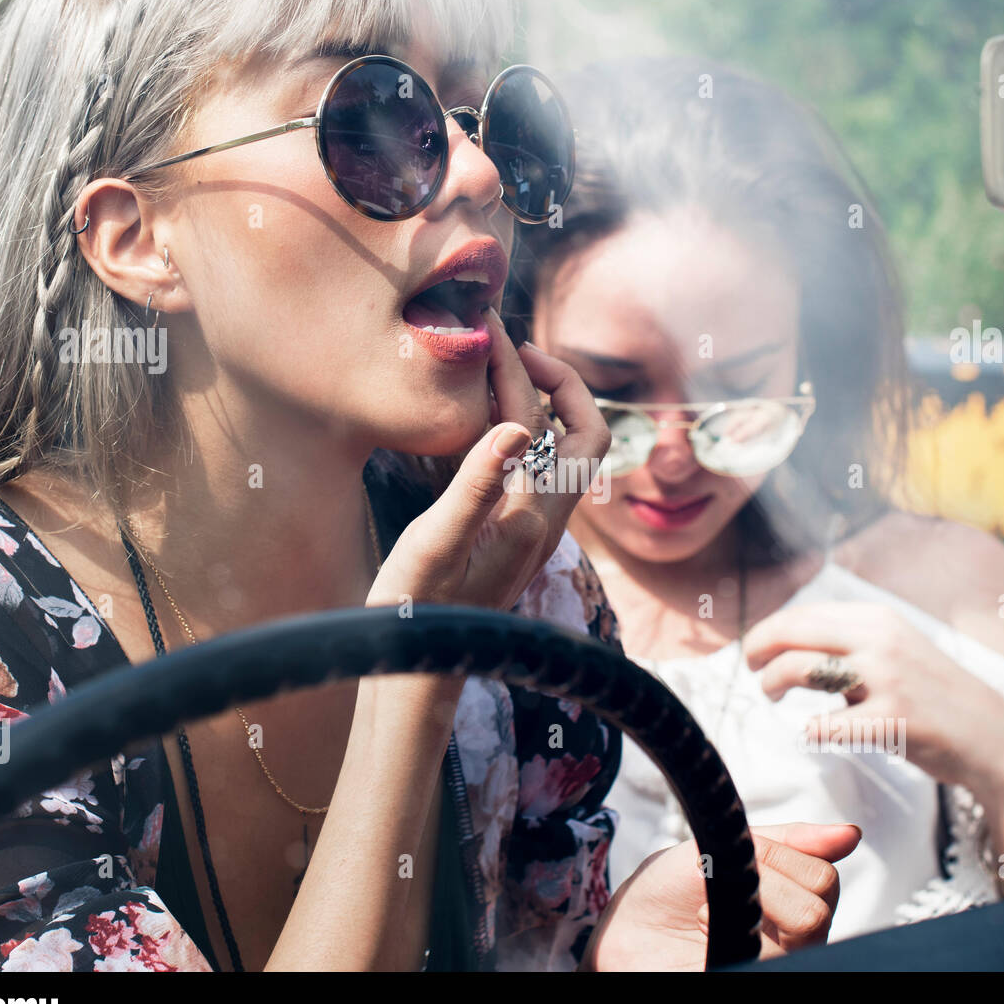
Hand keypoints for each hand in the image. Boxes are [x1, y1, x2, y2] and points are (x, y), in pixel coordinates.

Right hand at [368, 308, 609, 612]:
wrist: (416, 674)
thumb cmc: (415, 614)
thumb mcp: (435, 546)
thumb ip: (475, 486)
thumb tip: (520, 425)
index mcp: (530, 517)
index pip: (540, 420)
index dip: (516, 368)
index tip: (488, 328)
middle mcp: (545, 520)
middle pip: (587, 436)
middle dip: (559, 382)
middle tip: (510, 350)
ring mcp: (533, 529)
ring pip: (564, 452)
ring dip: (541, 404)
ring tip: (497, 370)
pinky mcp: (514, 534)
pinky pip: (536, 469)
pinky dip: (520, 432)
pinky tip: (481, 423)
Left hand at [582, 822, 860, 970]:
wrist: (620, 929)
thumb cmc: (666, 893)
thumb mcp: (724, 846)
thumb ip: (787, 841)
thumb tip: (849, 834)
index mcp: (792, 906)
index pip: (824, 876)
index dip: (777, 859)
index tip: (737, 864)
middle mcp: (792, 943)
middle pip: (820, 901)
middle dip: (764, 877)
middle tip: (723, 889)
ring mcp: (772, 964)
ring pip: (806, 923)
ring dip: (747, 903)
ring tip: (711, 914)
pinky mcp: (747, 975)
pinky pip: (770, 957)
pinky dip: (733, 929)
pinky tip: (707, 933)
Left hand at [743, 601, 1003, 793]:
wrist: (993, 737)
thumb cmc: (933, 696)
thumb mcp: (895, 650)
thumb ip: (850, 642)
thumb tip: (788, 642)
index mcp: (879, 619)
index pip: (804, 614)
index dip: (769, 630)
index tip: (755, 649)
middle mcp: (881, 640)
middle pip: (793, 632)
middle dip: (758, 649)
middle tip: (750, 668)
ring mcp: (887, 678)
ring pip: (801, 669)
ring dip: (772, 682)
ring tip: (770, 695)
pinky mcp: (893, 719)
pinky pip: (826, 723)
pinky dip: (809, 729)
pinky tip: (812, 732)